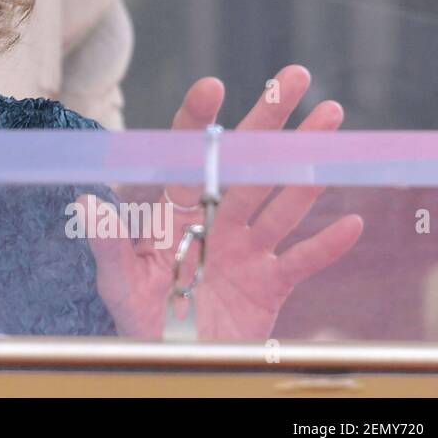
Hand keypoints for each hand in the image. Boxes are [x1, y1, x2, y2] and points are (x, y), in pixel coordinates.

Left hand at [77, 64, 364, 339]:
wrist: (171, 361)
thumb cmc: (137, 318)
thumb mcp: (118, 283)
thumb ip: (108, 246)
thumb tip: (87, 204)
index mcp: (173, 212)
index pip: (185, 156)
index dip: (197, 121)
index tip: (211, 87)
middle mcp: (214, 221)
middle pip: (246, 163)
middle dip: (270, 120)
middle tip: (297, 76)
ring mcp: (246, 250)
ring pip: (282, 199)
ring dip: (308, 164)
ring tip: (332, 119)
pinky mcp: (271, 284)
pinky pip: (303, 260)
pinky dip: (327, 245)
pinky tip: (351, 221)